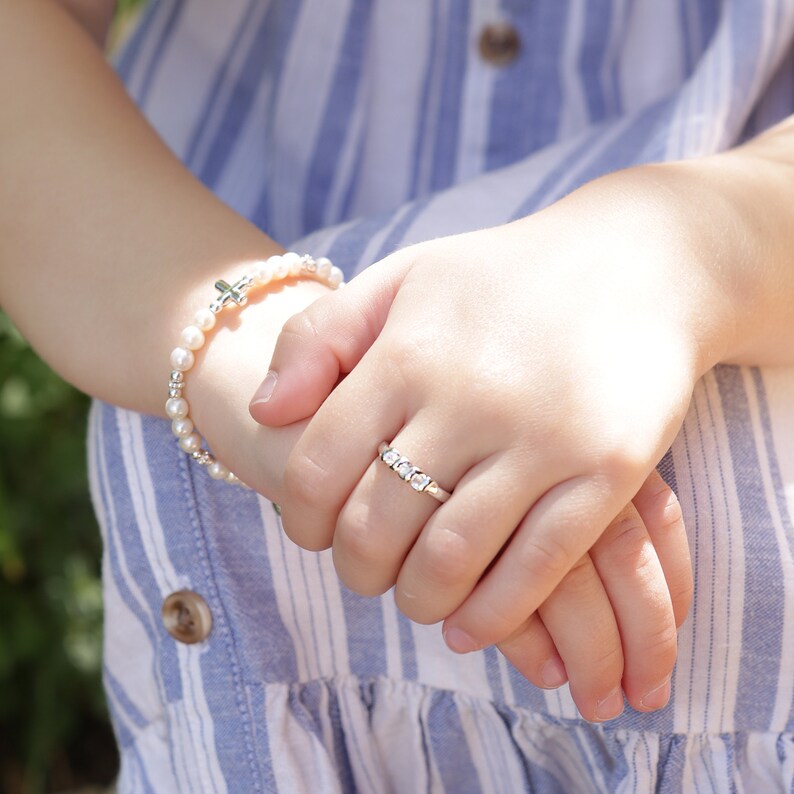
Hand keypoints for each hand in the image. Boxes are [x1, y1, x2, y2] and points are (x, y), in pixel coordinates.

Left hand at [176, 257, 694, 722]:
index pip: (319, 465)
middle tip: (366, 569)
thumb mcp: (403, 277)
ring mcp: (542, 436)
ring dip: (420, 600)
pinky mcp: (607, 468)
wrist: (638, 263)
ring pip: (451, 558)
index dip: (302, 516)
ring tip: (418, 597)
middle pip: (378, 524)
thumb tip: (263, 413)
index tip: (314, 531)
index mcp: (409, 352)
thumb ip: (319, 335)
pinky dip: (495, 613)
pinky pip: (537, 567)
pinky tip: (472, 624)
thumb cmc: (505, 278)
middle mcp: (469, 396)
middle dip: (357, 568)